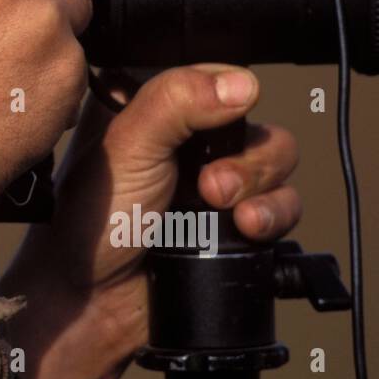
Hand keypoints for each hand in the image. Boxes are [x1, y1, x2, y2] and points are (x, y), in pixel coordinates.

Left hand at [1, 65, 301, 378]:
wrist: (97, 300)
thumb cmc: (93, 222)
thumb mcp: (127, 145)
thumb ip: (176, 101)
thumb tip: (241, 82)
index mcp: (158, 108)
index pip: (217, 78)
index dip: (227, 95)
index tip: (218, 117)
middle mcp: (192, 142)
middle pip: (255, 119)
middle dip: (247, 154)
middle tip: (209, 185)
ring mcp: (218, 183)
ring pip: (278, 161)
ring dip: (263, 185)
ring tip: (226, 211)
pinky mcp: (239, 224)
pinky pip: (285, 205)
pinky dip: (275, 214)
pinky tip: (247, 229)